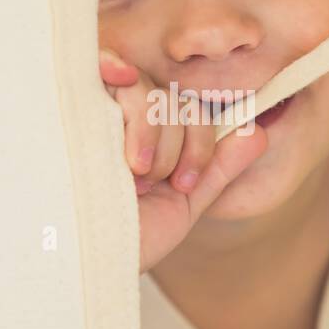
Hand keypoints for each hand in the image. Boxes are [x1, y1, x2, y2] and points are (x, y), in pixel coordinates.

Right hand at [99, 48, 267, 273]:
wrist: (88, 263)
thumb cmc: (129, 239)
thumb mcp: (182, 205)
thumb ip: (218, 169)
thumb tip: (259, 132)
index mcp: (148, 138)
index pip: (187, 110)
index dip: (199, 142)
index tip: (183, 183)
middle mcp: (121, 121)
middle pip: (169, 98)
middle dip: (175, 144)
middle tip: (152, 183)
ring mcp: (94, 113)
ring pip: (144, 89)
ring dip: (149, 134)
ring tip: (130, 173)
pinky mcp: (69, 109)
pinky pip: (99, 64)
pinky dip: (114, 64)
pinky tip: (120, 75)